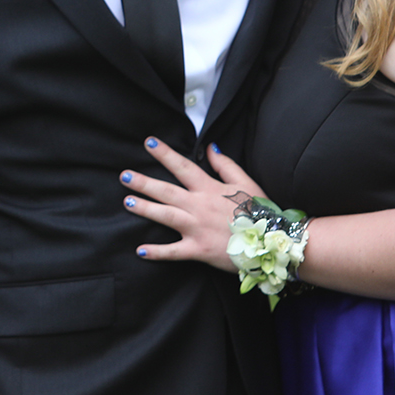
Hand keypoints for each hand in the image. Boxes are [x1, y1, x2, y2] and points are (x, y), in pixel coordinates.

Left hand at [120, 137, 264, 270]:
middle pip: (167, 191)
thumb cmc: (259, 211)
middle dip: (144, 182)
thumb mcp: (246, 182)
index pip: (183, 166)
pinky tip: (140, 251)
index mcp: (210, 188)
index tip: (148, 143)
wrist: (270, 241)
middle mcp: (199, 206)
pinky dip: (157, 252)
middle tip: (124, 176)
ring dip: (145, 209)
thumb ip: (225, 164)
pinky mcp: (198, 249)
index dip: (165, 154)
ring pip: (166, 216)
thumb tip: (210, 147)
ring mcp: (197, 228)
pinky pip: (174, 251)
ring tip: (127, 202)